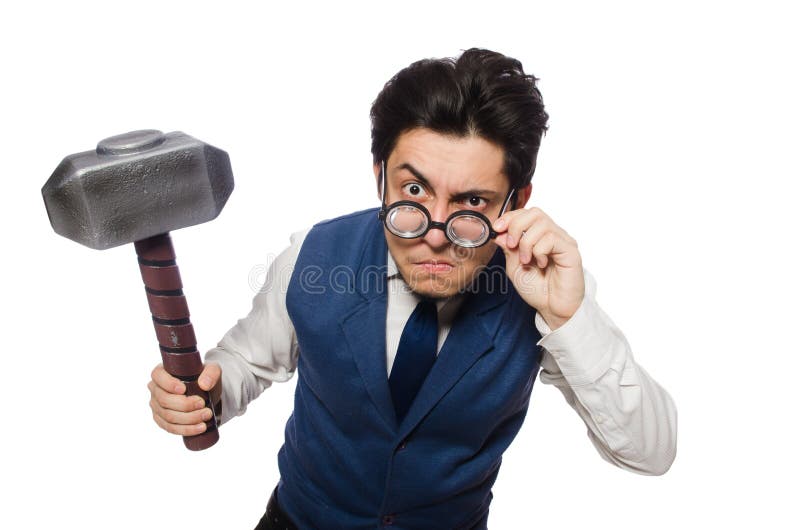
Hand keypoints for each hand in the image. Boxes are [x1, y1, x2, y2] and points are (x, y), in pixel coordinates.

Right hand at [148, 362, 221, 435]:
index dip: (169, 384)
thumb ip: (211, 373)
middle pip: (164, 400)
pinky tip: (200, 427)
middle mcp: (155, 389)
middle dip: (185, 405)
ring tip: (206, 415)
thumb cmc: (205, 378)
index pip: (157, 376)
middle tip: (203, 404)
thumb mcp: (213, 370)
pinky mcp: (162, 421)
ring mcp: (157, 406)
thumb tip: (204, 385)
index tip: (184, 389)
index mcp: (162, 373)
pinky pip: (171, 428)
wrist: (207, 394)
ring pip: (169, 416)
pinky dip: (186, 429)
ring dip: (189, 418)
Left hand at [493, 207, 584, 329]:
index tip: (497, 227)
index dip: (510, 217)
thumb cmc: (538, 290)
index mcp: (540, 237)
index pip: (526, 214)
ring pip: (542, 224)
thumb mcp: (515, 267)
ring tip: (526, 261)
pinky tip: (541, 264)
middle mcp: (554, 235)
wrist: (552, 309)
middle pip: (535, 213)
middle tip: (511, 244)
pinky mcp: (571, 250)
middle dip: (516, 225)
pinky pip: (551, 238)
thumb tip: (499, 233)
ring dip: (527, 242)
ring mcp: (563, 241)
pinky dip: (539, 251)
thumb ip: (508, 249)